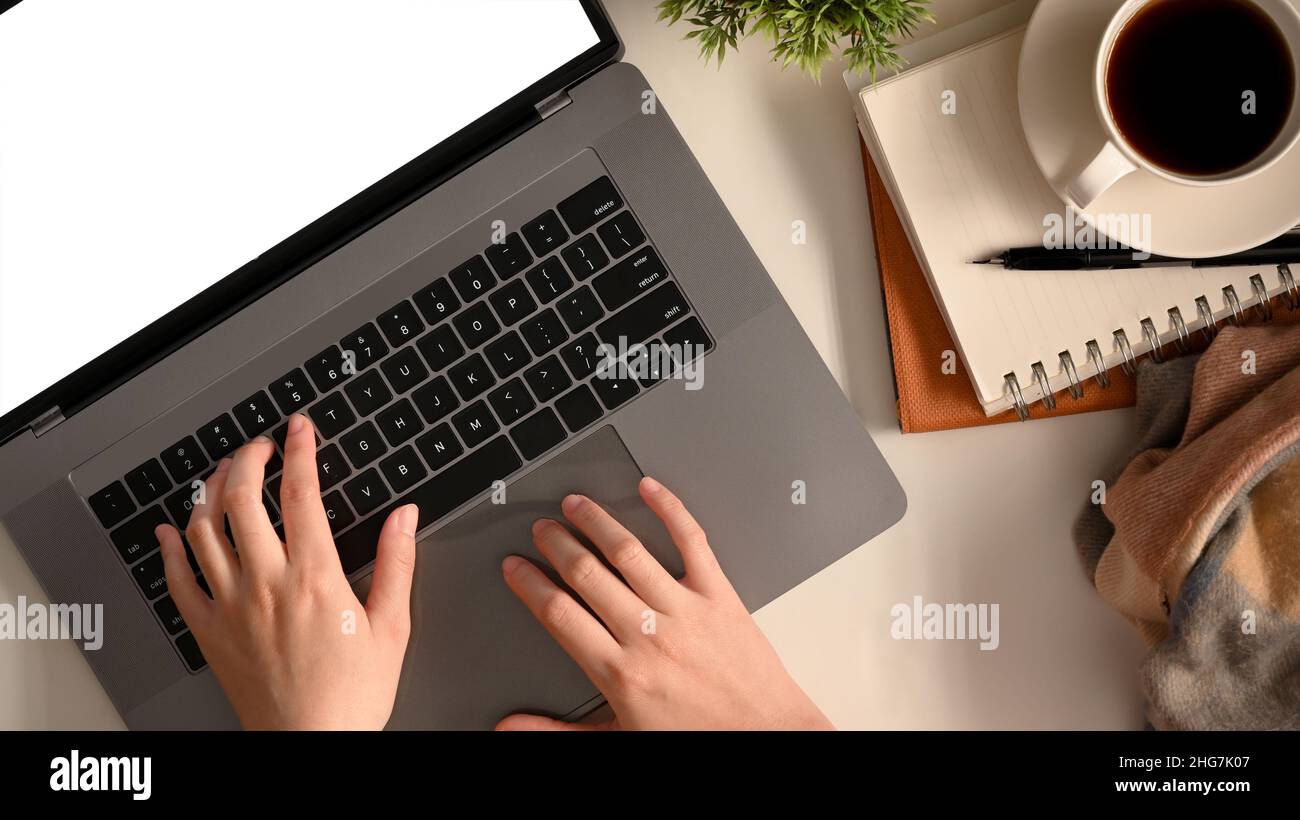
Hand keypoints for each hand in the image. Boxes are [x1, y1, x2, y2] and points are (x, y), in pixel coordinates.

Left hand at [154, 413, 417, 729]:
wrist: (311, 743)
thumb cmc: (352, 695)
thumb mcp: (393, 626)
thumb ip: (398, 564)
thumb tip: (405, 517)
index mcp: (315, 577)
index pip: (301, 493)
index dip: (300, 450)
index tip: (300, 429)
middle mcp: (267, 583)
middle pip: (241, 499)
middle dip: (247, 458)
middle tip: (259, 445)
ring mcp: (231, 606)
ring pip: (203, 530)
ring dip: (208, 491)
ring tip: (221, 475)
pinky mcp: (209, 632)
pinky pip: (177, 581)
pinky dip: (169, 549)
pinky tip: (171, 531)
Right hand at [498, 477, 832, 730]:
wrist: (764, 740)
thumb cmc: (696, 740)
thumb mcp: (618, 742)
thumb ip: (557, 732)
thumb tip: (510, 726)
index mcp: (619, 673)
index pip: (558, 614)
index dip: (529, 585)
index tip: (515, 568)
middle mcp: (649, 636)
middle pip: (586, 574)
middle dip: (556, 544)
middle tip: (541, 529)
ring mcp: (686, 611)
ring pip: (629, 552)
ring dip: (597, 522)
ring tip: (576, 504)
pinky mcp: (720, 596)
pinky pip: (692, 542)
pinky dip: (670, 510)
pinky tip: (649, 489)